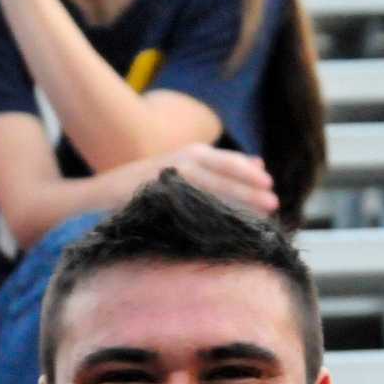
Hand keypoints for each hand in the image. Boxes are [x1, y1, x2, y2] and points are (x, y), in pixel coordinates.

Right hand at [155, 142, 278, 218]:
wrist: (110, 189)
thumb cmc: (156, 179)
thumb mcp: (189, 164)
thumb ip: (222, 164)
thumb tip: (261, 163)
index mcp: (195, 153)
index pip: (230, 163)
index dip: (251, 175)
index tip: (270, 186)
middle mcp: (184, 162)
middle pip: (224, 177)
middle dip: (249, 191)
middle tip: (272, 203)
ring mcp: (172, 180)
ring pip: (210, 193)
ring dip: (236, 204)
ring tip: (257, 216)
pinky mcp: (160, 198)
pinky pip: (191, 209)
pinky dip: (209, 218)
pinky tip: (225, 229)